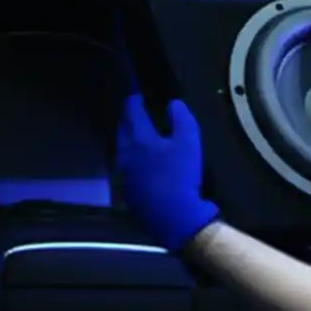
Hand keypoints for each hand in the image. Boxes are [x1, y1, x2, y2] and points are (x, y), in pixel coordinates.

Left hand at [115, 94, 219, 251]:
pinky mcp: (126, 188)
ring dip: (129, 138)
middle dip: (129, 118)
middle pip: (122, 128)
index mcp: (138, 137)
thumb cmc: (181, 175)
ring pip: (122, 147)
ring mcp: (122, 171)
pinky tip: (144, 163)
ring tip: (142, 137)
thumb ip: (181, 119)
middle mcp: (124, 151)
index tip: (139, 95)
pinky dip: (132, 158)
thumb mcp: (189, 142)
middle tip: (140, 113)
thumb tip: (174, 103)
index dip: (135, 99)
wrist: (172, 215)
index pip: (131, 110)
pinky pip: (126, 165)